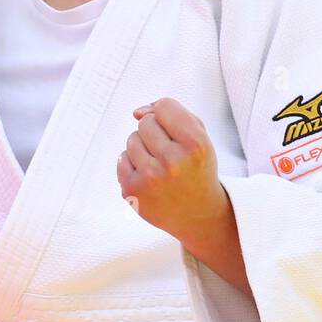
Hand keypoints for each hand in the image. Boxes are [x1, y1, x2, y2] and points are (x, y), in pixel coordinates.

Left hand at [117, 97, 229, 246]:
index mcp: (195, 144)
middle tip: (170, 152)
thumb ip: (172, 112)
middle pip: (145, 122)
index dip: (167, 115)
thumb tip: (136, 112)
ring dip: (143, 147)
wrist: (198, 214)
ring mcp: (150, 177)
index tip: (176, 131)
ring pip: (132, 139)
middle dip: (155, 132)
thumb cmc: (196, 168)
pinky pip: (121, 158)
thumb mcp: (199, 136)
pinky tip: (150, 177)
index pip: (164, 106)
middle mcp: (173, 161)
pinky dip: (133, 164)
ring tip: (160, 165)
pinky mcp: (132, 190)